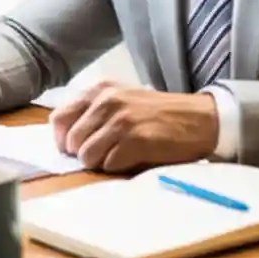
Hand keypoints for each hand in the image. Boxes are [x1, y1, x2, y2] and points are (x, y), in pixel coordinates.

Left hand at [49, 82, 218, 172]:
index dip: (62, 139)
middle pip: (71, 141)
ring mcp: (121, 120)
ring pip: (86, 155)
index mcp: (99, 90)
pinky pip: (109, 165)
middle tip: (103, 154)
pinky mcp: (136, 140)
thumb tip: (64, 139)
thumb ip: (92, 112)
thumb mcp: (121, 100)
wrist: (199, 119)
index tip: (75, 148)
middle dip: (83, 154)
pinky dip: (117, 167)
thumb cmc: (157, 114)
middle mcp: (107, 101)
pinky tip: (133, 158)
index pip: (58, 118)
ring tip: (118, 156)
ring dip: (100, 163)